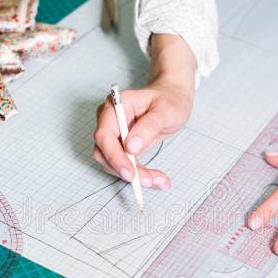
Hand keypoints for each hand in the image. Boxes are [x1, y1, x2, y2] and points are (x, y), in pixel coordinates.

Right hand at [93, 34, 196, 188]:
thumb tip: (131, 147)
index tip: (130, 173)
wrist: (172, 97)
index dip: (114, 157)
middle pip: (105, 152)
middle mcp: (109, 119)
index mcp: (116, 106)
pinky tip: (157, 179)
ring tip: (159, 180)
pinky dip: (139, 174)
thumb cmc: (170, 99)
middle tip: (150, 181)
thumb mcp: (166, 111)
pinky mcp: (120, 145)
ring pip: (113, 162)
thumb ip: (148, 127)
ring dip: (135, 175)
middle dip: (126, 170)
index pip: (104, 135)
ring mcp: (113, 133)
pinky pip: (124, 164)